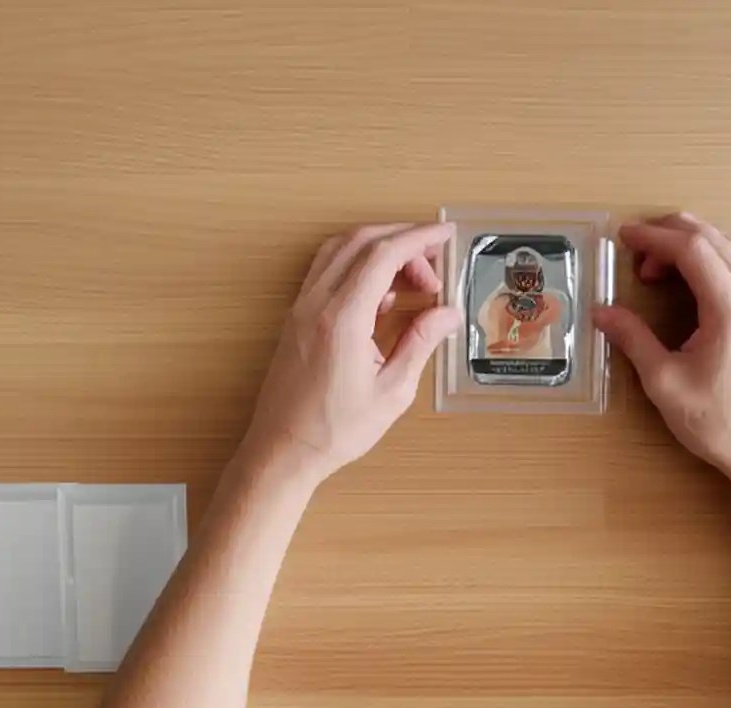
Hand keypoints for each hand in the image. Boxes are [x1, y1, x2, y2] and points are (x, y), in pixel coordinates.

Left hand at [241, 223, 461, 482]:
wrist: (283, 449)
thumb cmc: (335, 430)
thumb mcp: (392, 391)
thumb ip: (420, 343)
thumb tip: (448, 313)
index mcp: (343, 319)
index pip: (383, 255)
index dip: (419, 238)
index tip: (446, 235)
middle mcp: (317, 303)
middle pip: (361, 242)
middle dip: (404, 241)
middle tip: (436, 264)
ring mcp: (302, 307)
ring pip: (340, 250)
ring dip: (378, 248)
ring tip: (412, 278)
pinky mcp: (297, 317)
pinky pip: (327, 270)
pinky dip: (358, 265)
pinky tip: (382, 296)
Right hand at [592, 213, 730, 483]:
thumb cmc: (716, 423)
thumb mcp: (664, 382)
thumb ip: (633, 339)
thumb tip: (601, 312)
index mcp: (730, 309)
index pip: (692, 250)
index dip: (654, 237)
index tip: (622, 237)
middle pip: (715, 240)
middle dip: (672, 233)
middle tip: (635, 248)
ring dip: (694, 245)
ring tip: (658, 265)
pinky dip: (713, 260)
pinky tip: (690, 281)